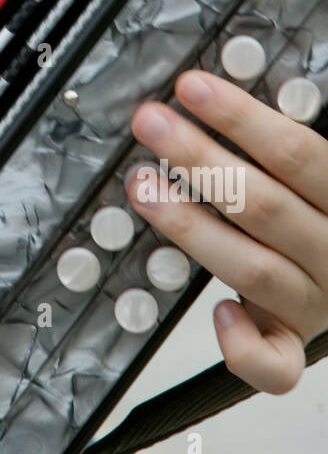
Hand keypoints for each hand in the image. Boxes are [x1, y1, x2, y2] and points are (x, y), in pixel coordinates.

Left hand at [126, 69, 327, 394]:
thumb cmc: (316, 210)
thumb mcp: (314, 173)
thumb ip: (283, 147)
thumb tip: (211, 92)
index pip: (300, 154)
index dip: (242, 118)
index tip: (190, 88)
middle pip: (266, 206)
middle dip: (200, 159)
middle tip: (150, 124)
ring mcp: (314, 304)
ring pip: (254, 270)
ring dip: (192, 226)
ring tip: (142, 187)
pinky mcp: (293, 345)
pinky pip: (273, 365)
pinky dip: (243, 346)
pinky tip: (216, 313)